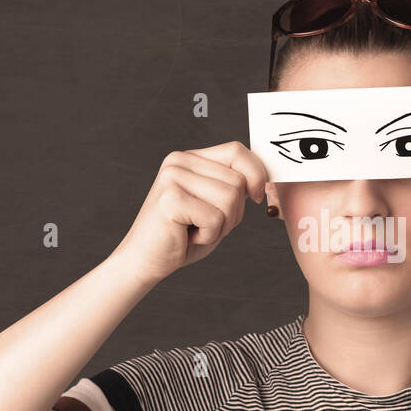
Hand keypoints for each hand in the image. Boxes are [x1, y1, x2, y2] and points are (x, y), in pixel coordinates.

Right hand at [110, 140, 267, 283]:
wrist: (146, 260)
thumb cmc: (183, 236)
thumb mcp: (216, 205)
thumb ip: (235, 186)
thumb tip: (264, 178)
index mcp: (190, 158)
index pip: (236, 150)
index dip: (256, 174)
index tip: (256, 197)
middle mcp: (179, 161)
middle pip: (238, 181)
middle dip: (235, 213)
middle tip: (207, 224)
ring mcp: (173, 178)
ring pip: (230, 199)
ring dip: (222, 225)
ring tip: (196, 229)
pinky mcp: (170, 200)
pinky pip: (215, 219)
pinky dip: (208, 235)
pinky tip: (187, 236)